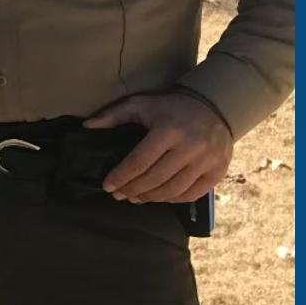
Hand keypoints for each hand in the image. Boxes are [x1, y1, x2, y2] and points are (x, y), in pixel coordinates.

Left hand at [85, 92, 233, 203]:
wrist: (214, 106)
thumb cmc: (171, 108)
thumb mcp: (142, 105)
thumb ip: (113, 115)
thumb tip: (87, 126)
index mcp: (168, 130)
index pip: (139, 161)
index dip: (121, 176)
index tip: (107, 186)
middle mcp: (190, 147)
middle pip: (155, 179)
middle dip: (132, 190)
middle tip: (119, 195)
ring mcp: (207, 161)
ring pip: (172, 190)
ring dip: (150, 198)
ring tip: (135, 197)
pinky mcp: (218, 171)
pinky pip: (191, 194)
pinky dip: (172, 199)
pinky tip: (159, 197)